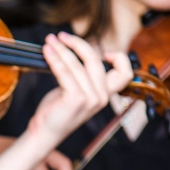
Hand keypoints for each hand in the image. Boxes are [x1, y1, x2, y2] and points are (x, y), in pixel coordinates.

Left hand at [28, 32, 131, 146]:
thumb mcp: (75, 90)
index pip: (125, 74)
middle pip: (95, 60)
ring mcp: (90, 99)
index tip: (103, 52)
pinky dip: (55, 59)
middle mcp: (102, 97)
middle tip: (60, 37)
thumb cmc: (58, 110)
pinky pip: (65, 72)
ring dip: (61, 49)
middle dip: (77, 44)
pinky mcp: (76, 99)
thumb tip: (77, 49)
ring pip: (77, 64)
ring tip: (49, 42)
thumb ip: (83, 75)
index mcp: (106, 94)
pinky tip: (47, 52)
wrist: (44, 133)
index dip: (119, 58)